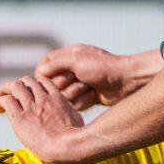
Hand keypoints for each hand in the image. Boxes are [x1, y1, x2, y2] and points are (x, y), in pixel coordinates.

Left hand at [0, 75, 85, 163]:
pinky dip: (0, 101)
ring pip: (15, 86)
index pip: (42, 81)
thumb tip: (70, 114)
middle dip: (18, 86)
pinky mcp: (20, 118)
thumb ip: (68, 112)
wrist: (68, 147)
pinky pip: (7, 101)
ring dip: (5, 90)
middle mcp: (43, 99)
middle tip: (12, 96)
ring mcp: (31, 107)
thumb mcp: (76, 119)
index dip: (33, 85)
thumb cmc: (76, 139)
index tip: (29, 94)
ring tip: (0, 99)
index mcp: (57, 98)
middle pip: (27, 80)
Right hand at [36, 44, 152, 109]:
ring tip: (88, 87)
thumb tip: (38, 72)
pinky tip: (94, 95)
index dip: (47, 75)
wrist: (125, 81)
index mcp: (68, 58)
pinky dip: (84, 100)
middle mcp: (71, 71)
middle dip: (65, 84)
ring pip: (63, 97)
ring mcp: (79, 85)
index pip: (44, 68)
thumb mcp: (75, 59)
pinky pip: (75, 105)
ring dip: (76, 93)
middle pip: (52, 85)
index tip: (57, 76)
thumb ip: (54, 64)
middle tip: (79, 78)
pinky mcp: (86, 98)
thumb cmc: (102, 66)